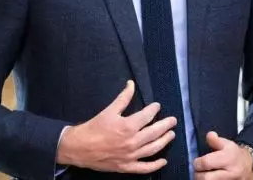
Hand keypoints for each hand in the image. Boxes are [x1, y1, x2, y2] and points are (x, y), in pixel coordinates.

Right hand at [56, 80, 176, 173]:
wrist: (79, 147)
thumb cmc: (93, 127)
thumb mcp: (108, 110)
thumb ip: (123, 98)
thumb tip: (131, 84)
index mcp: (128, 126)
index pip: (147, 116)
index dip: (154, 110)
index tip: (157, 106)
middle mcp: (133, 142)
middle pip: (155, 132)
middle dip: (166, 125)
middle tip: (173, 120)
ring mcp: (131, 156)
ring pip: (154, 149)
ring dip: (164, 141)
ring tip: (171, 135)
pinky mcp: (127, 167)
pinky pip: (145, 167)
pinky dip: (155, 165)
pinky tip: (163, 161)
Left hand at [193, 132, 252, 179]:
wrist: (249, 166)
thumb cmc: (234, 154)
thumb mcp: (226, 144)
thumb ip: (215, 140)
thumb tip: (209, 135)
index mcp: (227, 159)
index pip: (206, 163)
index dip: (197, 163)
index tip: (196, 162)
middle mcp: (230, 173)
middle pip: (207, 178)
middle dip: (198, 174)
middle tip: (198, 171)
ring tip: (203, 174)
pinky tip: (209, 177)